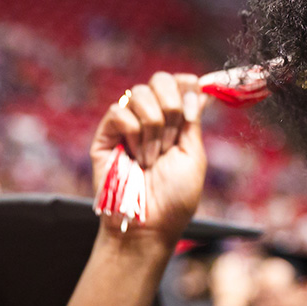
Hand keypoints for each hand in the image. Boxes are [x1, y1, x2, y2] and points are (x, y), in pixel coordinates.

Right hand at [91, 72, 209, 245]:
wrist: (149, 225)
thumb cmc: (175, 197)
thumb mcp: (194, 154)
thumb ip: (193, 120)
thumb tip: (200, 89)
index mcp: (175, 120)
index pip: (179, 82)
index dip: (187, 87)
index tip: (192, 110)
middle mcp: (151, 117)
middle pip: (160, 80)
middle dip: (172, 108)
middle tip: (172, 142)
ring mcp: (127, 124)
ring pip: (139, 93)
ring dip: (154, 127)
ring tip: (153, 157)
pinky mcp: (106, 134)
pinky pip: (119, 111)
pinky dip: (133, 132)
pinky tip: (135, 156)